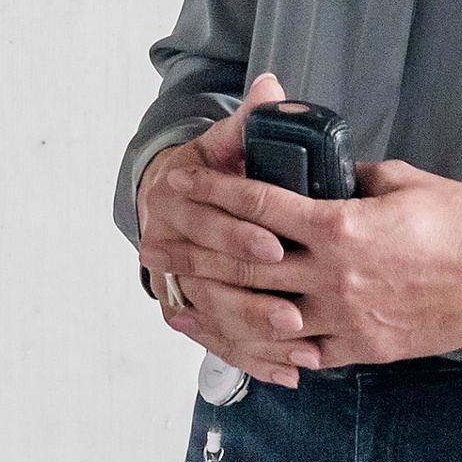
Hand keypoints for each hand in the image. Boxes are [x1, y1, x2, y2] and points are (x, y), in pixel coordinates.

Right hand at [138, 82, 307, 386]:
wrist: (162, 198)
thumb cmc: (208, 170)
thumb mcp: (222, 142)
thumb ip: (248, 122)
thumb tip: (269, 88)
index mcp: (179, 197)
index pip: (210, 218)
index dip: (241, 232)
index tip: (278, 242)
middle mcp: (173, 242)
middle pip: (216, 276)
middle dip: (255, 296)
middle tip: (296, 311)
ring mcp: (180, 282)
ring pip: (218, 318)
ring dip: (257, 336)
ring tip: (299, 346)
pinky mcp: (193, 313)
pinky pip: (221, 344)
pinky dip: (253, 360)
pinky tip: (287, 373)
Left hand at [162, 107, 461, 371]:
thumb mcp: (401, 179)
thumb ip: (352, 178)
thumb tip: (322, 171)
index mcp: (341, 224)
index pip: (260, 206)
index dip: (213, 194)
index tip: (179, 185)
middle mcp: (334, 274)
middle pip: (245, 263)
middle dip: (192, 252)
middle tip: (152, 246)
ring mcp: (346, 317)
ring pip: (263, 313)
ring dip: (215, 305)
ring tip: (177, 297)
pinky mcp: (362, 348)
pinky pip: (303, 352)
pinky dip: (268, 346)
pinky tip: (238, 341)